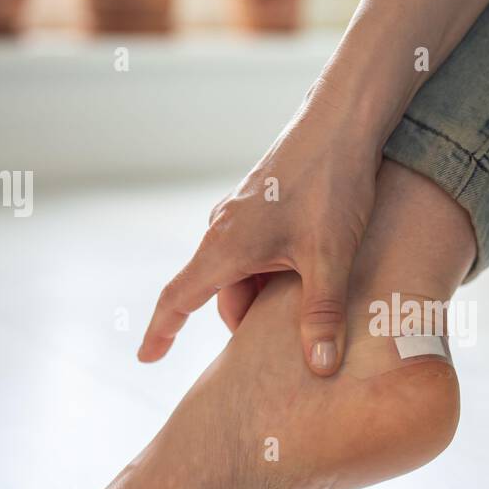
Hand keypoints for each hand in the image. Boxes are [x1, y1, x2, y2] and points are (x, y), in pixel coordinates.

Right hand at [138, 103, 379, 375]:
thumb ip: (323, 315)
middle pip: (222, 293)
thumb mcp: (331, 257)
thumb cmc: (332, 184)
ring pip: (243, 273)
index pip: (178, 298)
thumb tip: (320, 368)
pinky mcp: (262, 204)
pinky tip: (315, 272)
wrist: (342, 120)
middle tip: (288, 342)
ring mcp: (241, 215)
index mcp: (226, 246)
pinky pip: (257, 251)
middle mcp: (224, 229)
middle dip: (248, 321)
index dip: (161, 331)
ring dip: (267, 295)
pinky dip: (276, 271)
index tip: (145, 358)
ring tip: (313, 303)